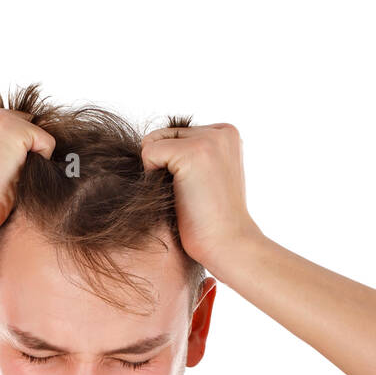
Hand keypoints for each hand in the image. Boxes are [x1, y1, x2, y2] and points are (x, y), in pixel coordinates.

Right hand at [0, 101, 55, 239]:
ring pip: (33, 134)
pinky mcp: (15, 129)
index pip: (4, 122)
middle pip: (21, 123)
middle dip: (18, 150)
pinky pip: (47, 143)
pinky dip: (40, 163)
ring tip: (3, 176)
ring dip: (25, 158)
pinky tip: (14, 176)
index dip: (5, 150)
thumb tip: (21, 140)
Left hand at [140, 123, 262, 274]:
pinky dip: (151, 177)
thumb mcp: (207, 177)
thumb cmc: (211, 220)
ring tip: (184, 195)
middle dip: (164, 167)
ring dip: (158, 172)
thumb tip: (149, 144)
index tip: (197, 190)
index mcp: (227, 133)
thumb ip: (190, 154)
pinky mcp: (191, 152)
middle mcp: (221, 130)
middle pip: (162, 136)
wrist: (227, 244)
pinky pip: (148, 152)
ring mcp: (209, 138)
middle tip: (189, 195)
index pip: (175, 135)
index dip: (173, 165)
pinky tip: (177, 196)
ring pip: (153, 142)